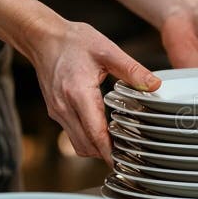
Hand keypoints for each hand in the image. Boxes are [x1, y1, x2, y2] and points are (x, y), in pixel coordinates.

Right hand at [24, 17, 159, 163]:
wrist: (43, 37)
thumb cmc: (73, 41)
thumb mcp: (108, 50)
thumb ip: (132, 70)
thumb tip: (155, 85)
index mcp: (78, 93)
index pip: (95, 132)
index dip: (109, 151)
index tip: (123, 161)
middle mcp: (64, 107)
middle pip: (86, 145)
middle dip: (106, 153)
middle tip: (128, 154)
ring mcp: (57, 111)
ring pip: (77, 143)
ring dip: (96, 148)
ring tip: (118, 145)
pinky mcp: (55, 111)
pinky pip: (72, 134)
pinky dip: (88, 139)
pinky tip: (104, 132)